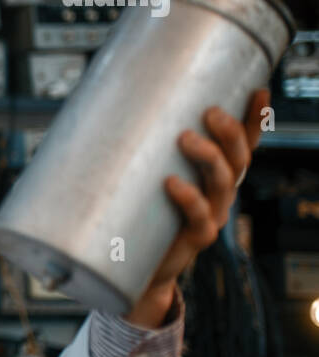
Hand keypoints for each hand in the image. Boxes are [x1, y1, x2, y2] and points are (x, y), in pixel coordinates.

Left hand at [125, 87, 269, 327]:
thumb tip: (97, 105)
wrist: (134, 264)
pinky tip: (172, 184)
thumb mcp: (141, 174)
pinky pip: (199, 218)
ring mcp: (210, 215)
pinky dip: (188, 199)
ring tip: (187, 139)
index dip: (254, 120)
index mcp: (213, 172)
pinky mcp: (195, 238)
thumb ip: (132, 146)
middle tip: (209, 112)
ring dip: (209, 158)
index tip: (258, 92)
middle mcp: (218, 191)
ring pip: (222, 183)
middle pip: (236, 158)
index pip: (241, 143)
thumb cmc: (137, 210)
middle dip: (228, 133)